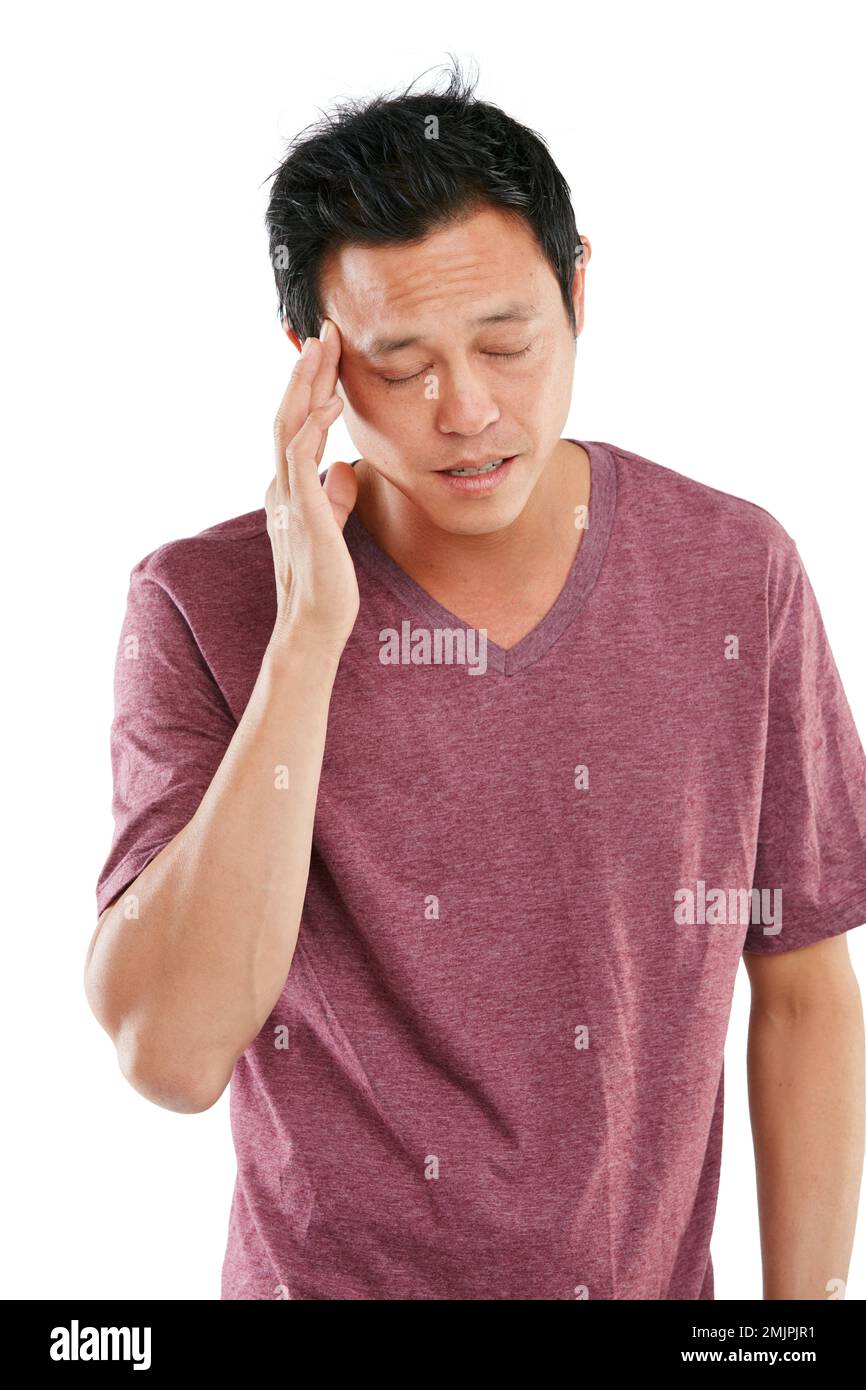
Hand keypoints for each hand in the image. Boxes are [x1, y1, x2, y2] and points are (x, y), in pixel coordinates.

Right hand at [266, 319, 359, 652]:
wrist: (316, 622)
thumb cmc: (326, 582)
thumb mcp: (333, 528)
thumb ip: (335, 497)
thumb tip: (344, 470)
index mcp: (288, 487)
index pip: (297, 424)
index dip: (310, 387)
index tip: (328, 353)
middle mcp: (282, 486)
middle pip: (289, 414)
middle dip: (306, 370)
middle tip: (323, 330)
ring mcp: (288, 498)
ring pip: (290, 425)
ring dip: (306, 384)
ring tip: (323, 348)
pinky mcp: (302, 512)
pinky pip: (303, 458)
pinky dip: (315, 426)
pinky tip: (333, 402)